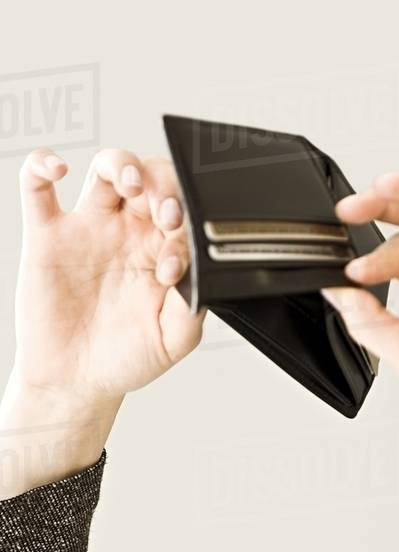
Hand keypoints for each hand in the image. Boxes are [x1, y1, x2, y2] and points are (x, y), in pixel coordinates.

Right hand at [11, 146, 205, 405]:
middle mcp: (128, 232)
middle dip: (163, 184)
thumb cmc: (126, 359)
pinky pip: (36, 185)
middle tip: (166, 212)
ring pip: (106, 169)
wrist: (77, 381)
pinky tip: (57, 167)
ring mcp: (88, 228)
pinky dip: (40, 163)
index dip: (185, 227)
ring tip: (130, 183)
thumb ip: (192, 307)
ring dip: (121, 163)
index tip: (175, 263)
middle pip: (150, 178)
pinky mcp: (46, 234)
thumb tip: (202, 273)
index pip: (182, 214)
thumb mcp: (173, 341)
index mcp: (162, 250)